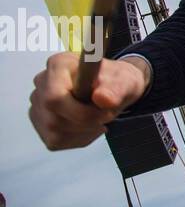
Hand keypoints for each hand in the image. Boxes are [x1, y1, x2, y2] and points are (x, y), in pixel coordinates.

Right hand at [29, 53, 148, 150]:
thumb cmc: (116, 80)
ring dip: (84, 131)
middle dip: (86, 123)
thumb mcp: (125, 80)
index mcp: (59, 65)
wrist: (114, 88)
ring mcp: (38, 104)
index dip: (81, 112)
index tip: (105, 113)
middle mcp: (42, 83)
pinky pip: (56, 141)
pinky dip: (79, 138)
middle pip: (54, 118)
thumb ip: (116, 88)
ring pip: (55, 132)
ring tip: (99, 118)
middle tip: (106, 116)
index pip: (55, 97)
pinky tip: (89, 126)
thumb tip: (102, 98)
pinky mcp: (40, 123)